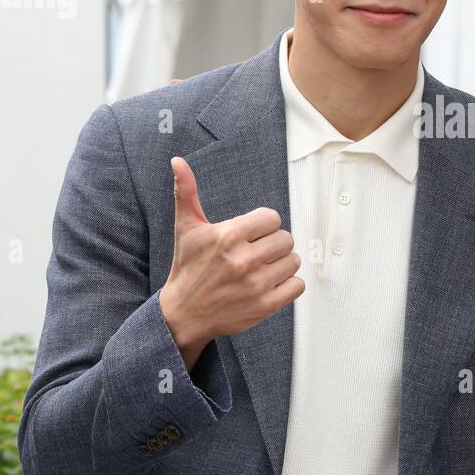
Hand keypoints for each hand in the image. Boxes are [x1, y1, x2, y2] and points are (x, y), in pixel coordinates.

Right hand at [159, 156, 303, 364]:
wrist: (183, 313)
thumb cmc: (188, 268)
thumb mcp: (186, 228)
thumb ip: (186, 192)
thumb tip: (177, 161)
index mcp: (228, 237)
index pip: (272, 218)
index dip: (263, 225)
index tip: (250, 234)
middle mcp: (243, 260)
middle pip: (286, 239)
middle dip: (273, 243)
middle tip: (256, 251)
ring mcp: (256, 285)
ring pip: (293, 261)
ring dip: (282, 263)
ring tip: (262, 267)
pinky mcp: (265, 306)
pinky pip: (297, 286)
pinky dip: (289, 284)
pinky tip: (270, 282)